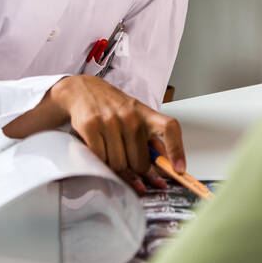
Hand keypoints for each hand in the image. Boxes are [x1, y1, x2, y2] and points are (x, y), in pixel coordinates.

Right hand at [47, 75, 185, 193]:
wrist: (82, 90)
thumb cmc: (112, 107)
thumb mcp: (135, 117)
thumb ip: (150, 140)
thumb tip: (166, 167)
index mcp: (145, 114)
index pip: (169, 128)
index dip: (177, 151)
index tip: (179, 169)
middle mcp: (130, 115)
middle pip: (141, 161)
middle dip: (137, 172)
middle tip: (132, 170)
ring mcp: (110, 120)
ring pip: (120, 164)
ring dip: (116, 168)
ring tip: (112, 154)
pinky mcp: (91, 126)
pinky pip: (101, 159)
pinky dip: (101, 163)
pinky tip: (100, 152)